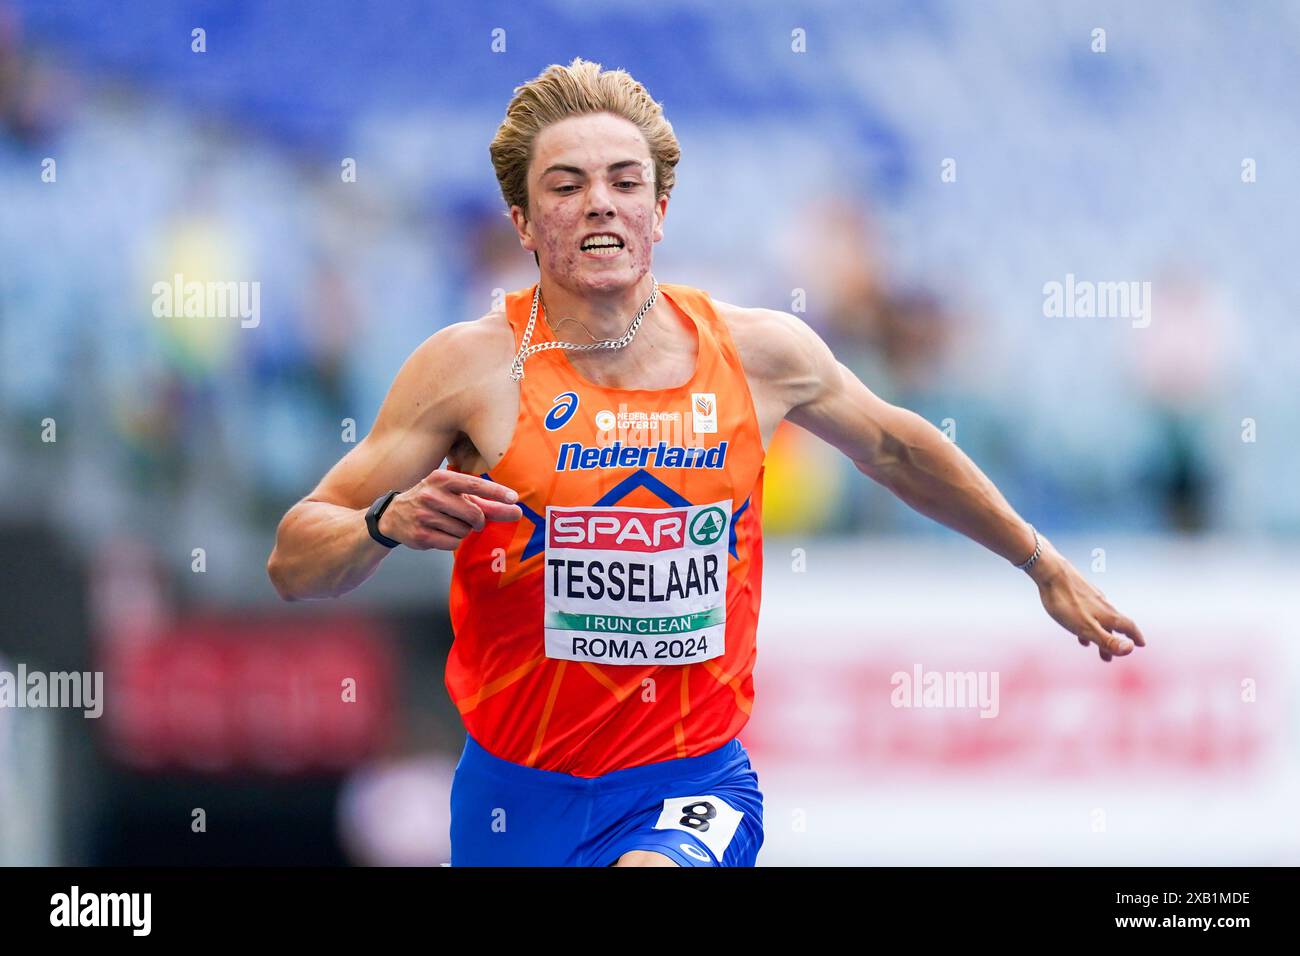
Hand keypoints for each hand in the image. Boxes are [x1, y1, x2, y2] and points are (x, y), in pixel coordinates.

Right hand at [378, 468, 521, 550]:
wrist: (394, 516)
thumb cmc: (433, 502)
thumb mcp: (455, 495)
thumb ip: (487, 503)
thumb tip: (517, 511)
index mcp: (442, 478)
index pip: (475, 485)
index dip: (496, 492)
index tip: (514, 498)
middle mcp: (432, 494)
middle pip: (474, 514)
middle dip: (477, 521)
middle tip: (470, 520)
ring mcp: (424, 515)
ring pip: (464, 531)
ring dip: (462, 531)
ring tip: (446, 523)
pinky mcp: (421, 535)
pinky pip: (453, 543)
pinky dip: (452, 541)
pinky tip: (439, 533)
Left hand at [1028, 546, 1146, 662]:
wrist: (1050, 571)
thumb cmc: (1066, 602)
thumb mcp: (1086, 627)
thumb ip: (1107, 640)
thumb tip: (1131, 649)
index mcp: (1107, 614)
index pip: (1128, 626)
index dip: (1135, 636)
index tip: (1141, 644)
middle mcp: (1103, 604)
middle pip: (1112, 625)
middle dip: (1111, 642)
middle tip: (1107, 658)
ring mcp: (1091, 597)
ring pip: (1098, 618)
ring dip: (1096, 632)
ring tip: (1089, 645)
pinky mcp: (1078, 591)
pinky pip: (1086, 610)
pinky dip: (1085, 621)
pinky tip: (1075, 622)